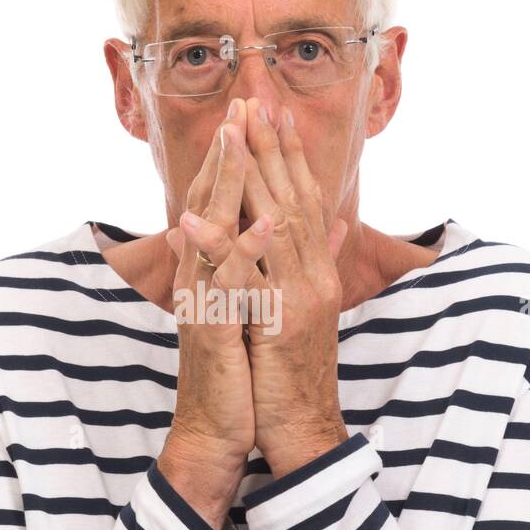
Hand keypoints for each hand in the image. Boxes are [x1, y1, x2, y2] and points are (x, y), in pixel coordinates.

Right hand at [158, 100, 273, 527]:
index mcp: (211, 272)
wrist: (218, 431)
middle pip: (208, 203)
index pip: (218, 203)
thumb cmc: (237, 374)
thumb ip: (255, 267)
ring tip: (240, 140)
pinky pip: (228, 287)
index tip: (250, 112)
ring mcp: (204, 304)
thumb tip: (276, 229)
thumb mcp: (250, 312)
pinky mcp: (215, 333)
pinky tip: (261, 226)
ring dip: (225, 186)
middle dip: (226, 154)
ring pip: (211, 234)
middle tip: (240, 102)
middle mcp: (200, 280)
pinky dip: (242, 255)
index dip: (233, 158)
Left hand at [240, 99, 349, 479]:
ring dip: (252, 176)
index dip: (289, 154)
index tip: (271, 112)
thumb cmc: (293, 374)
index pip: (304, 200)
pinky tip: (195, 218)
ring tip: (233, 134)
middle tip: (255, 98)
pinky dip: (222, 245)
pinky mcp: (279, 324)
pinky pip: (246, 277)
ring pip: (276, 223)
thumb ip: (318, 264)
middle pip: (293, 198)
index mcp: (318, 271)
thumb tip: (334, 226)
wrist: (302, 431)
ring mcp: (302, 297)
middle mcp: (316, 276)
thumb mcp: (304, 312)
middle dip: (272, 147)